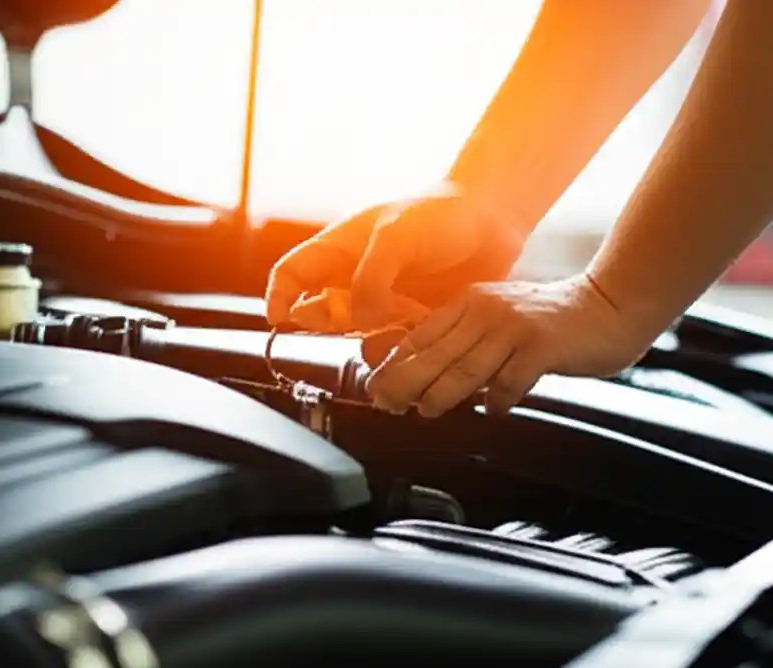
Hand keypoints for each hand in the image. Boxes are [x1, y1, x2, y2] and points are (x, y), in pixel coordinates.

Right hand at [264, 186, 525, 333]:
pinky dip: (401, 347)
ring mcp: (381, 302)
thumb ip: (369, 278)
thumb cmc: (440, 215)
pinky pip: (393, 346)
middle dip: (332, 325)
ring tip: (405, 322)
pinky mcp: (410, 322)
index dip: (278, 297)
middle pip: (319, 314)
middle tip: (362, 321)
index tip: (280, 320)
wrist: (494, 221)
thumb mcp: (395, 236)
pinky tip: (423, 330)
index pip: (291, 274)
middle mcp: (354, 280)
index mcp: (339, 250)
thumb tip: (357, 320)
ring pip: (357, 335)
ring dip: (372, 339)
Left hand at [365, 274, 657, 416]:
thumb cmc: (550, 321)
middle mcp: (486, 310)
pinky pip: (512, 379)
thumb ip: (464, 340)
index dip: (394, 365)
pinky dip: (499, 399)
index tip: (375, 389)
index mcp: (469, 303)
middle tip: (388, 405)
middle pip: (435, 353)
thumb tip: (424, 375)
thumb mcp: (497, 319)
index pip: (421, 335)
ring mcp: (514, 326)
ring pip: (466, 368)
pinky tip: (494, 410)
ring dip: (442, 394)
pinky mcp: (542, 344)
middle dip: (405, 383)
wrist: (609, 303)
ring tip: (427, 411)